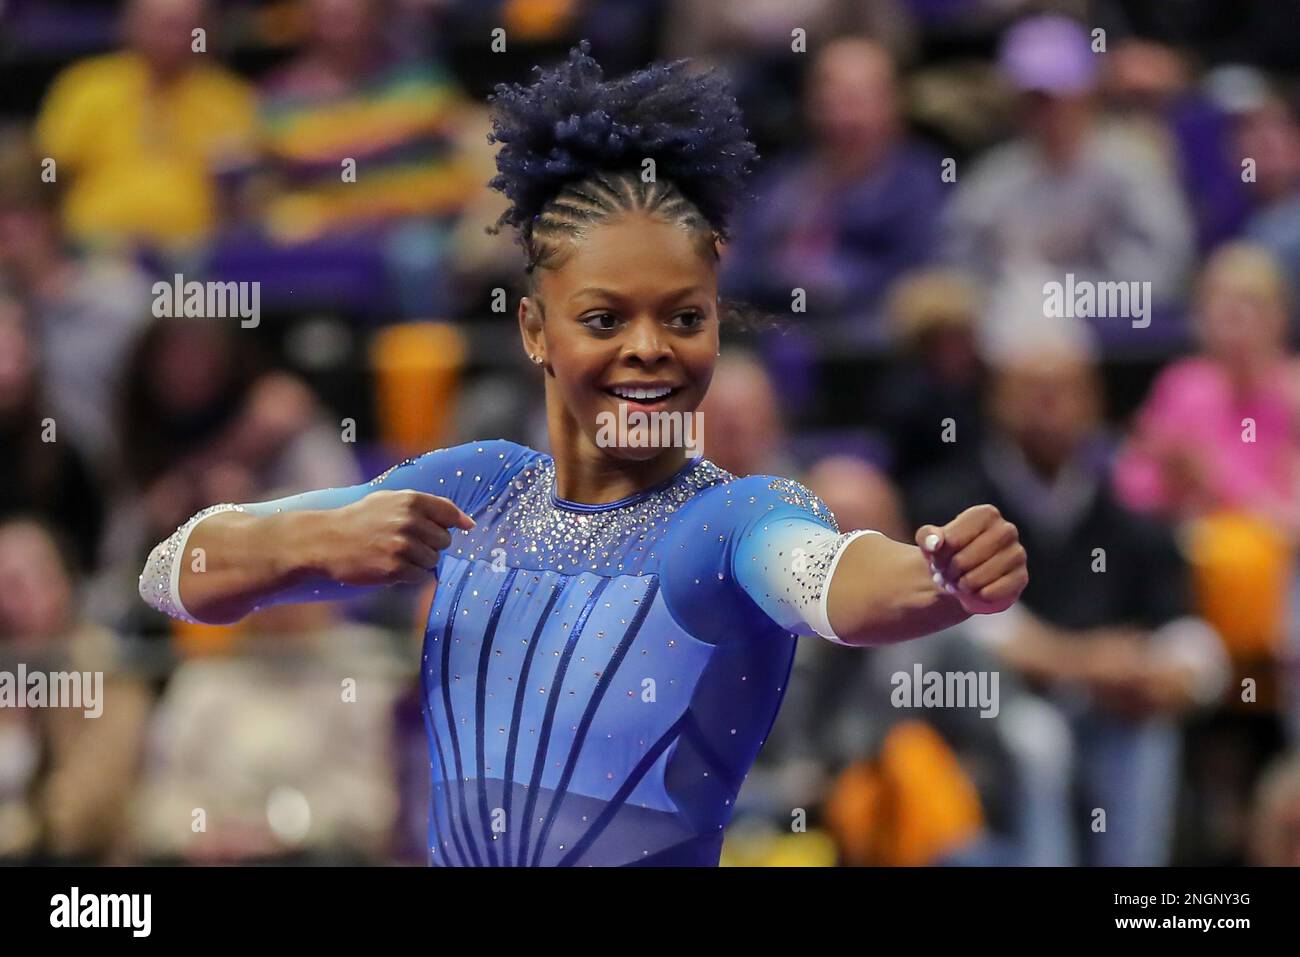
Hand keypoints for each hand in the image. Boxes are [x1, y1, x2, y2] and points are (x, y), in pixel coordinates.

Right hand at [309, 490, 475, 586]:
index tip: (461, 530)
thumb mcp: (389, 500)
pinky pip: (420, 577)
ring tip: (396, 555)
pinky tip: (391, 567)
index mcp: (410, 500)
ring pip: (433, 560)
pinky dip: (410, 575)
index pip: (449, 513)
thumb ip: (426, 506)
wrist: (325, 541)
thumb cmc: (360, 520)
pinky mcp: (394, 568)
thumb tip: (467, 522)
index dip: (457, 523)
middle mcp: (408, 521)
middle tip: (407, 544)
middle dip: (430, 545)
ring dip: (419, 562)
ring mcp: (401, 545)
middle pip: (444, 540)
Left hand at [916, 504, 1027, 614]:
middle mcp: (1006, 530)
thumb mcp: (930, 541)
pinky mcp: (1021, 577)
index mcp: (986, 514)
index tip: (937, 559)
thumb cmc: (948, 554)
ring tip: (959, 583)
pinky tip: (976, 591)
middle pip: (962, 561)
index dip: (938, 556)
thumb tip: (935, 543)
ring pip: (976, 579)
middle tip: (947, 575)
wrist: (965, 577)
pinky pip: (991, 593)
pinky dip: (977, 596)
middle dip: (949, 573)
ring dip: (961, 586)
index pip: (951, 541)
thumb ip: (927, 537)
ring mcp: (1017, 554)